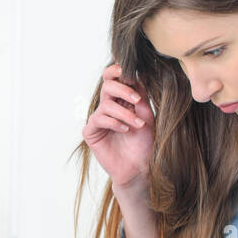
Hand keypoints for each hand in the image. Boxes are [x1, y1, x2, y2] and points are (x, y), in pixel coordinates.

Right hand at [81, 63, 155, 189]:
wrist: (138, 167)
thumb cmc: (144, 143)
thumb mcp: (147, 117)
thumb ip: (141, 97)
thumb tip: (138, 75)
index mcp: (122, 99)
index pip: (114, 77)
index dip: (118, 70)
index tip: (129, 71)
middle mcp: (108, 106)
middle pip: (108, 85)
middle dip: (123, 89)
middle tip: (137, 100)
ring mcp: (99, 118)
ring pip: (106, 104)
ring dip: (124, 113)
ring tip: (138, 125)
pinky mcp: (91, 132)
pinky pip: (99, 119)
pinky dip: (114, 123)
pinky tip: (125, 130)